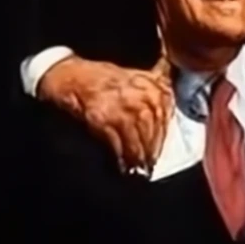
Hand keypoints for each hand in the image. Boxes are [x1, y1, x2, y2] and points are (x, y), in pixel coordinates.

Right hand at [38, 53, 173, 173]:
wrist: (74, 77)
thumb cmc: (107, 78)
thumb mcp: (137, 76)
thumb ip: (157, 88)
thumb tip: (169, 110)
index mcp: (150, 83)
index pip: (164, 112)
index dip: (163, 133)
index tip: (163, 148)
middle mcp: (139, 93)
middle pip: (152, 125)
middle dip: (152, 146)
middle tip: (151, 163)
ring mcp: (121, 106)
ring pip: (137, 134)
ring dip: (139, 154)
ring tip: (139, 167)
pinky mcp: (104, 119)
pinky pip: (118, 141)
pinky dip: (122, 154)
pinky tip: (123, 164)